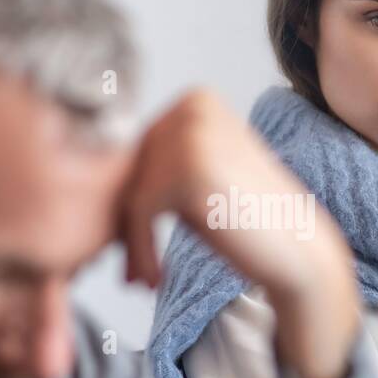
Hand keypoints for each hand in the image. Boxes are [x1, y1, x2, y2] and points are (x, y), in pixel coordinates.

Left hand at [121, 88, 359, 377]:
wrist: (298, 251)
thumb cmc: (246, 221)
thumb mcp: (195, 176)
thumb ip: (154, 163)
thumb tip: (78, 169)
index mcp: (195, 98)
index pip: (134, 149)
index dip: (127, 199)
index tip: (128, 244)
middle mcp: (193, 105)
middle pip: (126, 169)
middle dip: (125, 223)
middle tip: (133, 267)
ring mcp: (191, 132)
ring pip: (128, 191)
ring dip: (131, 243)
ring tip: (145, 277)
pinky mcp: (187, 168)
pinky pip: (138, 212)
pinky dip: (141, 251)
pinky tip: (154, 278)